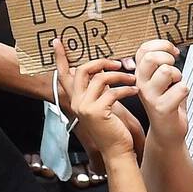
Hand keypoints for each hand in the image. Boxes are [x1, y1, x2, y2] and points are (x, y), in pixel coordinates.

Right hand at [55, 39, 137, 160]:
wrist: (116, 149)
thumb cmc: (111, 127)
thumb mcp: (102, 105)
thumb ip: (98, 89)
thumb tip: (104, 70)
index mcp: (76, 99)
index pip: (63, 75)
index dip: (60, 57)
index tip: (57, 41)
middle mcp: (76, 102)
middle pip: (82, 70)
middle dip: (101, 62)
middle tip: (118, 63)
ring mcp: (85, 107)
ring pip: (100, 78)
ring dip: (120, 76)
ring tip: (133, 79)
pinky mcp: (97, 111)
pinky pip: (113, 91)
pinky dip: (127, 89)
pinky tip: (135, 91)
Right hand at [134, 39, 188, 142]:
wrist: (166, 131)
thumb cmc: (167, 101)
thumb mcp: (159, 79)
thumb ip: (159, 63)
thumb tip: (170, 47)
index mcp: (139, 75)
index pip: (144, 49)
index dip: (162, 45)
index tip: (173, 53)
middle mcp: (140, 84)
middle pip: (152, 58)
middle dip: (169, 59)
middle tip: (174, 71)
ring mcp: (150, 97)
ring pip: (167, 71)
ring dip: (178, 76)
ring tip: (175, 86)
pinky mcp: (162, 108)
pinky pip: (182, 88)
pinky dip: (185, 90)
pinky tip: (179, 99)